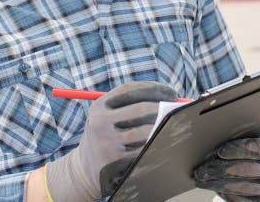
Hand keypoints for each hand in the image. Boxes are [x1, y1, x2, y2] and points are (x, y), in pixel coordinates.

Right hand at [46, 81, 175, 200]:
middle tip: (175, 109)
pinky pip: (143, 151)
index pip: (130, 90)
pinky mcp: (115, 163)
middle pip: (140, 110)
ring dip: (162, 127)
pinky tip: (163, 142)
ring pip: (145, 132)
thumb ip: (130, 103)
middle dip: (162, 108)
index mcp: (99, 106)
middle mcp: (100, 123)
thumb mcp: (106, 115)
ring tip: (173, 124)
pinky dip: (156, 145)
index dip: (154, 88)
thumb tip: (167, 96)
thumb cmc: (105, 136)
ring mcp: (107, 144)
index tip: (170, 92)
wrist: (83, 170)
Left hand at [193, 137, 259, 201]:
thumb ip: (238, 142)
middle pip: (247, 169)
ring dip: (218, 183)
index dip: (238, 149)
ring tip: (202, 179)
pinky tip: (214, 188)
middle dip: (221, 169)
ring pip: (242, 187)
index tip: (220, 152)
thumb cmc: (252, 153)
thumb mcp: (252, 143)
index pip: (257, 148)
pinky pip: (242, 200)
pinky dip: (226, 194)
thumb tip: (211, 143)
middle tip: (202, 169)